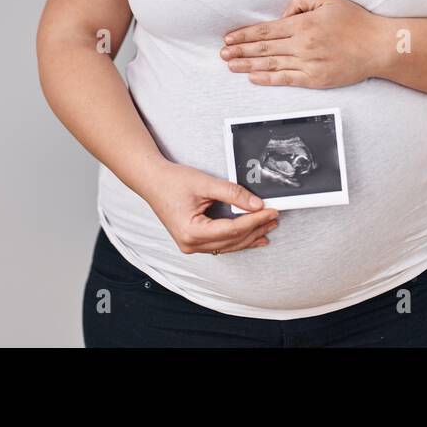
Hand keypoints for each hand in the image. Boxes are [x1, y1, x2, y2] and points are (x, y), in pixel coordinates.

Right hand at [141, 162, 280, 254]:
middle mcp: (190, 244)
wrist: (152, 181)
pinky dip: (237, 239)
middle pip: (232, 240)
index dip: (254, 221)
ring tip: (268, 227)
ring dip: (249, 236)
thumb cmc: (172, 181)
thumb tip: (257, 204)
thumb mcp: (205, 183)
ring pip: (228, 246)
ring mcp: (191, 245)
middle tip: (274, 217)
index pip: (232, 229)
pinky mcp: (193, 241)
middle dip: (256, 229)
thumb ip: (233, 194)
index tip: (271, 211)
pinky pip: (221, 244)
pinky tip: (252, 237)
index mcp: (191, 232)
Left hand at [220, 0, 384, 88]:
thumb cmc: (355, 21)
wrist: (378, 47)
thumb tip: (282, 13)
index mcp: (303, 24)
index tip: (229, 38)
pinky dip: (267, 79)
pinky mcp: (315, 79)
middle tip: (222, 54)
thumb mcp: (327, 0)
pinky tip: (253, 77)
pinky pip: (286, 79)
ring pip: (271, 65)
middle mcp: (302, 45)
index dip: (245, 35)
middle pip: (263, 49)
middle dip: (240, 51)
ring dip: (247, 65)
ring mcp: (308, 64)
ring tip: (230, 65)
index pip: (266, 30)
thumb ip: (301, 1)